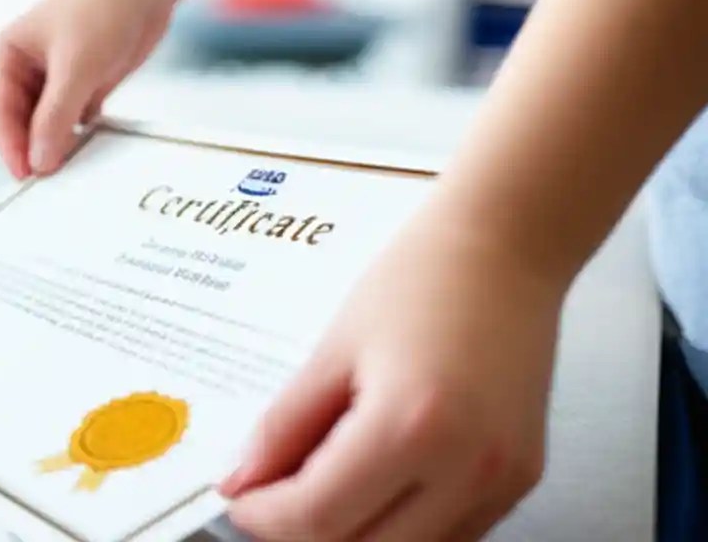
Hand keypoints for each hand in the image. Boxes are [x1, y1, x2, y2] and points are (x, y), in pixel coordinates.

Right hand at [0, 0, 171, 178]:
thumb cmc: (100, 6)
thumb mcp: (74, 67)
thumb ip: (55, 117)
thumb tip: (40, 160)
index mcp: (8, 56)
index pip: (1, 112)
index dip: (11, 147)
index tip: (27, 175)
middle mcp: (27, 69)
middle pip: (23, 123)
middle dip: (35, 149)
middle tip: (50, 181)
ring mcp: (57, 78)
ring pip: (50, 125)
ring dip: (59, 145)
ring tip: (70, 171)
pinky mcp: (85, 84)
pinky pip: (77, 121)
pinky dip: (82, 136)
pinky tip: (90, 150)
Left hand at [220, 219, 565, 540]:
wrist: (505, 249)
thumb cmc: (421, 279)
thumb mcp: (333, 351)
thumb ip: (283, 428)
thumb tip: (243, 483)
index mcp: (410, 425)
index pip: (319, 515)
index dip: (265, 517)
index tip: (240, 500)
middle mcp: (466, 467)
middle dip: (303, 533)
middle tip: (271, 498)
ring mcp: (502, 481)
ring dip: (354, 536)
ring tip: (318, 489)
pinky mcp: (521, 480)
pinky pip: (450, 537)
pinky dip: (401, 528)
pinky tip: (373, 487)